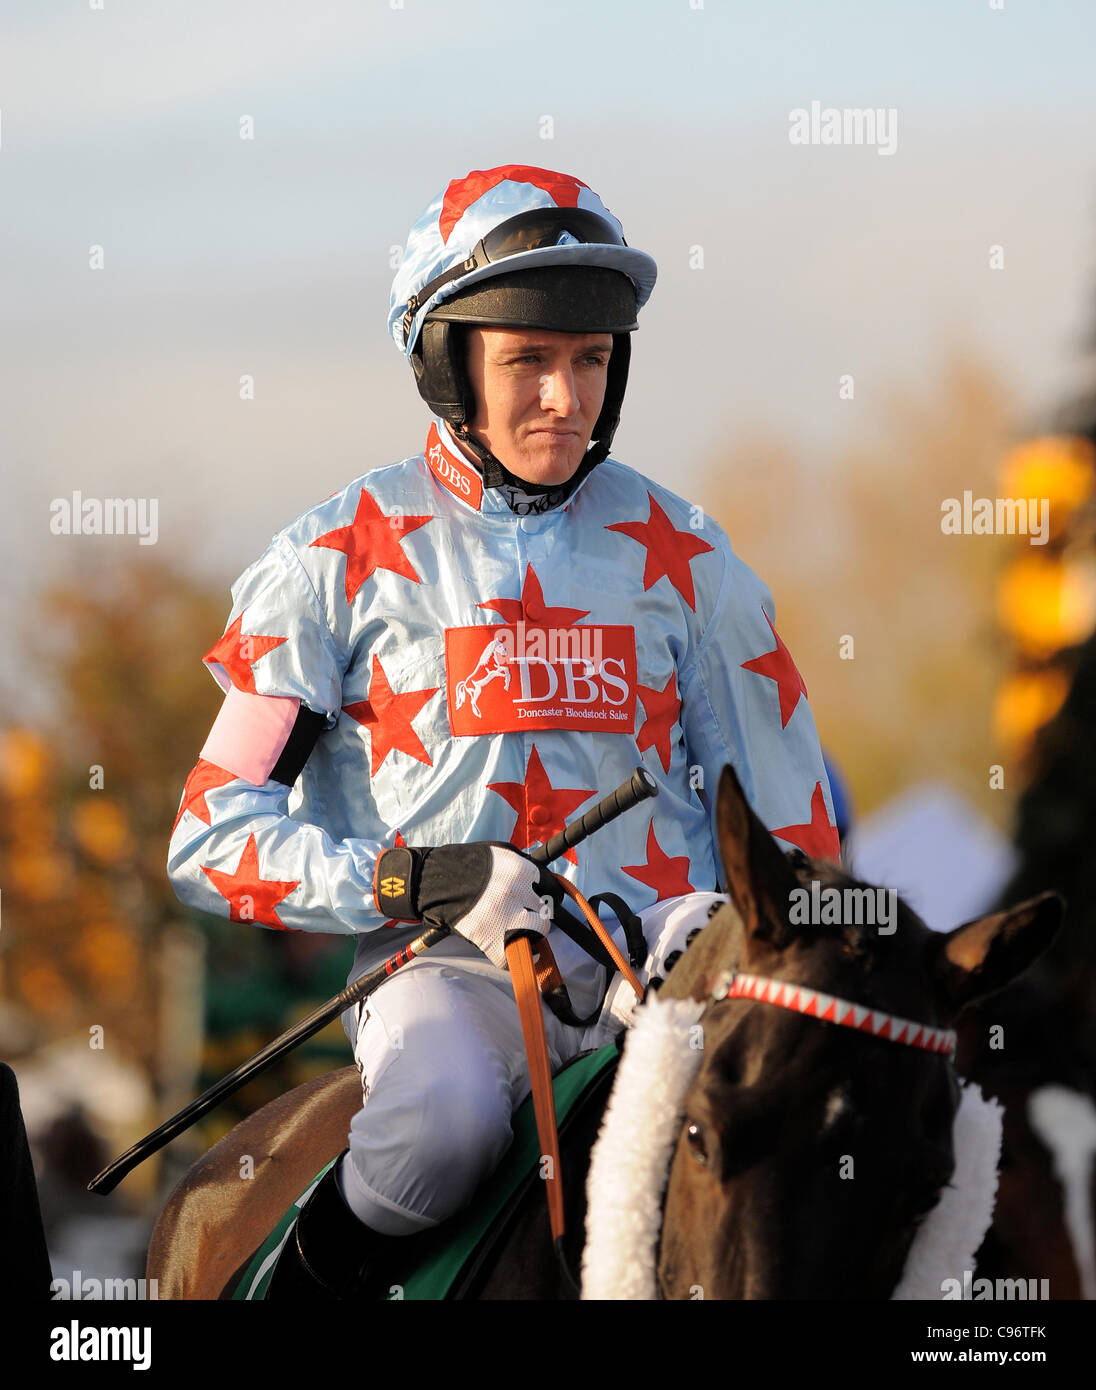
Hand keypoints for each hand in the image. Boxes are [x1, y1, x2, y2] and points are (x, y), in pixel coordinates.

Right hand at [373, 842, 561, 970]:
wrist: (432, 881)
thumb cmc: (464, 865)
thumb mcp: (499, 854)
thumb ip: (522, 866)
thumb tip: (539, 882)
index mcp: (522, 870)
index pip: (552, 888)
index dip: (546, 896)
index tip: (539, 901)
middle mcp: (519, 893)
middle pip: (546, 913)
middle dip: (538, 915)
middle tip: (526, 917)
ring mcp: (506, 918)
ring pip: (537, 934)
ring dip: (530, 935)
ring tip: (517, 932)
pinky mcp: (491, 940)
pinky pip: (511, 959)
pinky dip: (508, 959)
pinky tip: (504, 950)